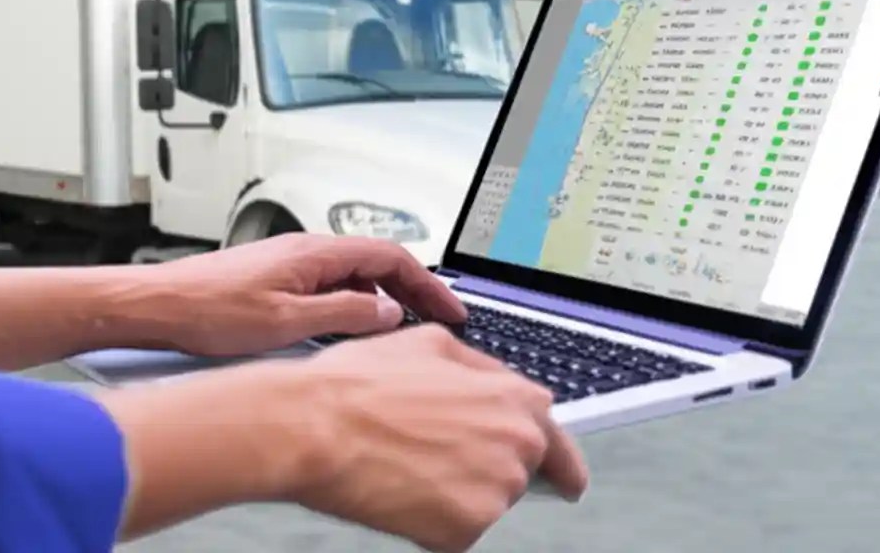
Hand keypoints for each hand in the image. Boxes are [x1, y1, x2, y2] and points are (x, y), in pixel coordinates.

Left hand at [143, 235, 465, 355]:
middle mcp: (307, 250)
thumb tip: (388, 311)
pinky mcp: (275, 278)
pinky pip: (330, 285)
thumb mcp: (286, 322)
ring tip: (401, 332)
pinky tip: (350, 332)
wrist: (154, 307)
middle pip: (377, 263)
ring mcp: (290, 263)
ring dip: (383, 299)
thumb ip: (344, 315)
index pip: (392, 258)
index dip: (429, 285)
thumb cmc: (207, 311)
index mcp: (316, 252)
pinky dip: (354, 304)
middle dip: (413, 292)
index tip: (451, 310)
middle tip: (439, 321)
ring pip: (354, 275)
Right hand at [290, 325, 589, 550]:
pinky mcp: (465, 530)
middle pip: (519, 470)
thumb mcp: (429, 344)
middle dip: (486, 468)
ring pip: (488, 502)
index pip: (556, 437)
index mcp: (513, 397)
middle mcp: (516, 443)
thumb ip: (479, 368)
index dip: (556, 457)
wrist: (314, 427)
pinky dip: (434, 523)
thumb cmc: (359, 385)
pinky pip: (459, 534)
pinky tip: (401, 492)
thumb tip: (498, 382)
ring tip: (407, 465)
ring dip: (458, 494)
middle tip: (435, 459)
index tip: (565, 479)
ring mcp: (495, 490)